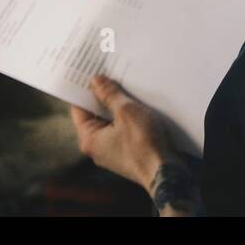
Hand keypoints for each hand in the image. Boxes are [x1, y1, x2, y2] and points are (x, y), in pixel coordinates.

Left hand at [71, 75, 175, 192]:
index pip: (79, 108)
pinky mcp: (127, 153)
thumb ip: (109, 94)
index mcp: (89, 139)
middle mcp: (97, 147)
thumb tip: (95, 81)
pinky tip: (139, 106)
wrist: (165, 172)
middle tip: (110, 75)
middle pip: (95, 115)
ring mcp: (112, 151)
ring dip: (118, 107)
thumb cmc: (143, 144)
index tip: (89, 72)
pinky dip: (128, 118)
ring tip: (127, 88)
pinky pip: (122, 130)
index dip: (84, 90)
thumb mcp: (126, 111)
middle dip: (104, 96)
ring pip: (111, 122)